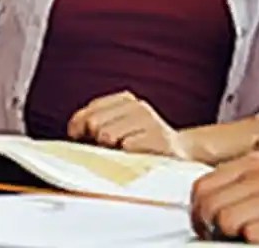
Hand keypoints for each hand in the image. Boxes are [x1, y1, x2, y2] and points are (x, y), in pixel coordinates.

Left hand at [67, 91, 192, 159]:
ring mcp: (149, 121)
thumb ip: (97, 124)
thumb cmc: (145, 144)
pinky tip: (136, 157)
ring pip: (107, 135)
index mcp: (126, 100)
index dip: (78, 126)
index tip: (77, 137)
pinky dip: (126, 157)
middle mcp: (137, 106)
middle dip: (95, 140)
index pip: (90, 110)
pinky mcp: (158, 138)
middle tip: (108, 149)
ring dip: (111, 150)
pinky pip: (125, 148)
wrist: (184, 153)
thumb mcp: (121, 127)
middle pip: (95, 122)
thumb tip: (74, 131)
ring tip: (124, 152)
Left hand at [190, 152, 258, 242]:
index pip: (204, 184)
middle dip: (204, 225)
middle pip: (208, 204)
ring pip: (225, 220)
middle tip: (215, 237)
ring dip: (227, 235)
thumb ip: (254, 176)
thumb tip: (224, 198)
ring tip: (241, 240)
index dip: (196, 210)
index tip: (203, 224)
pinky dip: (252, 242)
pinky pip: (253, 235)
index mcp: (258, 161)